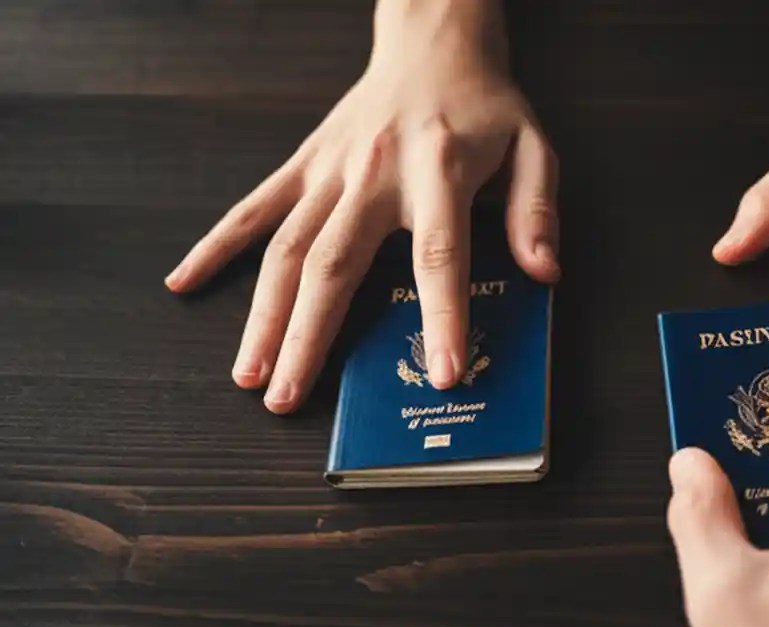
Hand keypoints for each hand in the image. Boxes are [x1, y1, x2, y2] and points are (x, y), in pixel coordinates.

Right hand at [164, 0, 558, 412]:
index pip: (440, 255)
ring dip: (262, 314)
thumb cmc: (486, 107)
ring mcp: (331, 170)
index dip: (442, 317)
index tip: (444, 373)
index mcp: (439, 172)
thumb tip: (544, 274)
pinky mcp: (304, 163)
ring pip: (286, 248)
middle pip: (334, 263)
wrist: (433, 44)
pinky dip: (217, 244)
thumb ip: (538, 211)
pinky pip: (253, 207)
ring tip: (248, 375)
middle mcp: (375, 174)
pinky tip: (183, 282)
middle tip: (288, 400)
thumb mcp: (534, 148)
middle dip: (309, 337)